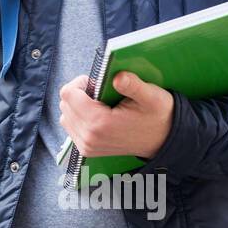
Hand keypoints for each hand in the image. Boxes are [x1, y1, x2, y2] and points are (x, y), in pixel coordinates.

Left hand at [58, 72, 173, 159]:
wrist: (162, 141)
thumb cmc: (157, 116)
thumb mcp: (152, 97)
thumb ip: (134, 85)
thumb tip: (118, 77)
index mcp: (100, 123)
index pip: (68, 94)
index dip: (80, 83)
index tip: (95, 83)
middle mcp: (89, 138)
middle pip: (64, 104)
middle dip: (78, 93)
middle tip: (99, 92)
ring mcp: (87, 146)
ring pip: (65, 115)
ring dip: (77, 105)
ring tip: (98, 103)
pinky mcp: (87, 150)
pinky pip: (70, 127)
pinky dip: (78, 116)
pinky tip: (95, 114)